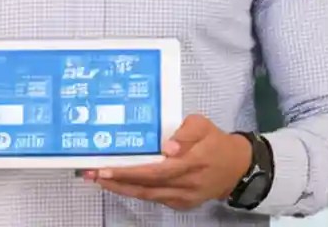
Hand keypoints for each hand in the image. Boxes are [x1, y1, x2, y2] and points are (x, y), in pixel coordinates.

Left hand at [83, 114, 250, 211]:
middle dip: (116, 181)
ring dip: (121, 188)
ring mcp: (183, 197)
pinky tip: (118, 183)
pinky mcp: (181, 203)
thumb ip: (186, 133)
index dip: (129, 172)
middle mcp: (185, 184)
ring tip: (98, 179)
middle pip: (146, 186)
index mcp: (191, 163)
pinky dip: (134, 191)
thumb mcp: (204, 125)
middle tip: (91, 173)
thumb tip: (167, 147)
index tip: (106, 168)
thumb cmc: (215, 141)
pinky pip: (154, 198)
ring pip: (147, 196)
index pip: (155, 171)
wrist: (236, 168)